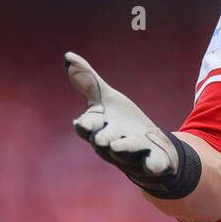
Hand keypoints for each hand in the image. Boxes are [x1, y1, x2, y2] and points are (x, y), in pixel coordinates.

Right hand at [65, 51, 177, 179]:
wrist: (149, 145)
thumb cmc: (121, 121)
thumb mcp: (106, 100)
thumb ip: (88, 82)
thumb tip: (67, 56)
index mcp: (100, 129)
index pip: (88, 126)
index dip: (84, 125)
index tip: (81, 122)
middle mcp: (112, 144)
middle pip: (104, 141)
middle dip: (102, 138)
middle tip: (102, 138)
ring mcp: (133, 155)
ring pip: (126, 152)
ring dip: (123, 149)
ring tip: (118, 146)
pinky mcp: (152, 161)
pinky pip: (152, 165)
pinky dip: (152, 165)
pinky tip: (153, 163)